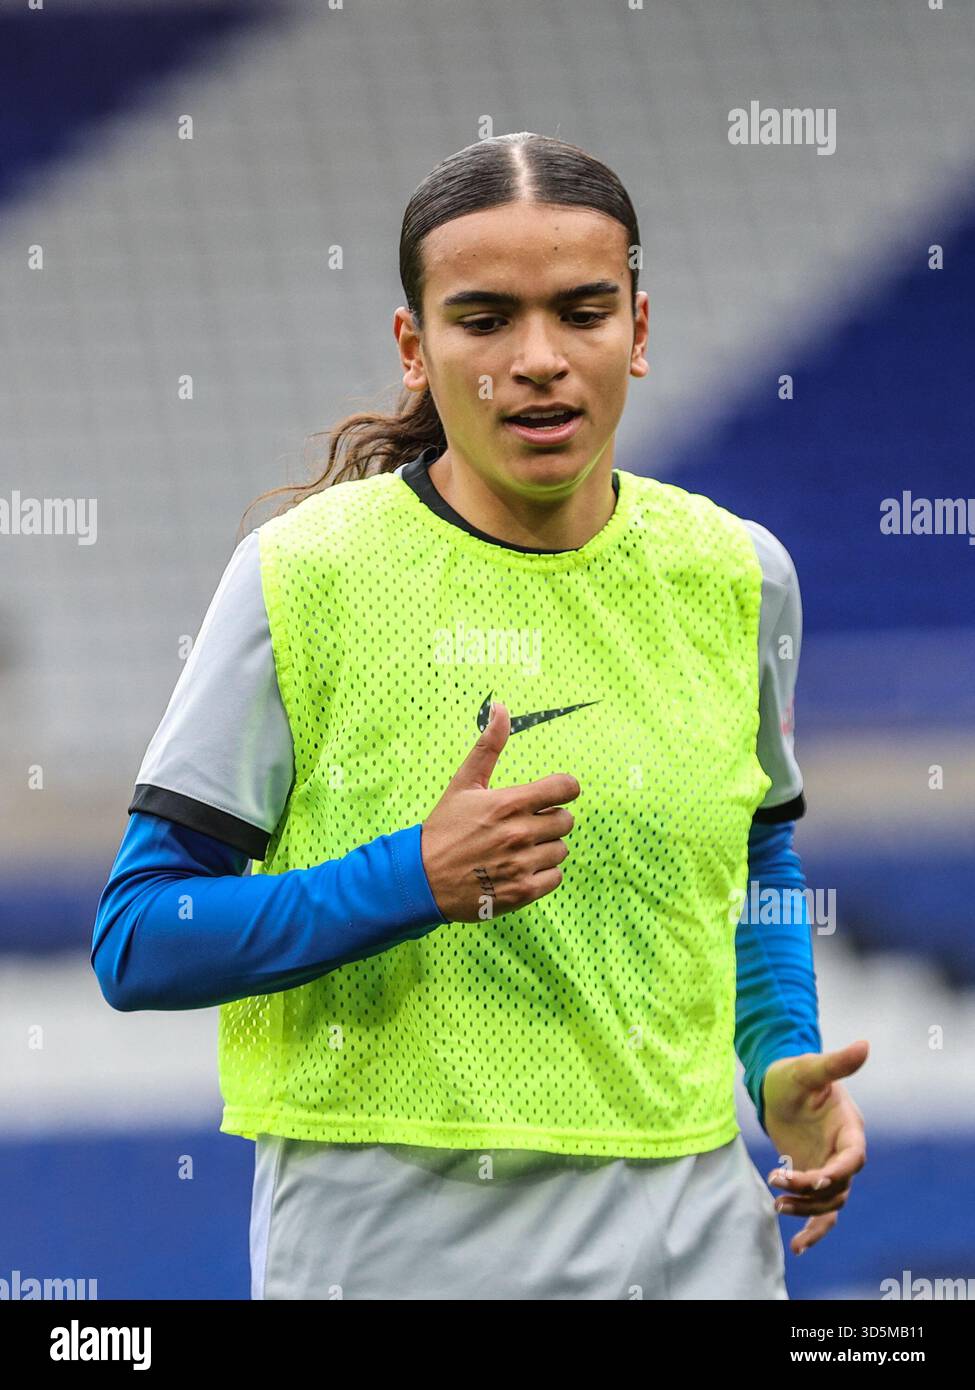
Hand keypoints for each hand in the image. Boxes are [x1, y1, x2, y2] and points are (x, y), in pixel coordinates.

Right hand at [420, 700, 579, 922]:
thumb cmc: (444, 828)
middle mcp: (518, 833)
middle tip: (525, 824)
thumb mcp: (464, 783)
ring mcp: (521, 864)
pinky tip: (520, 868)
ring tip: (519, 849)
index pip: (565, 788)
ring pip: (561, 850)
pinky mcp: (522, 892)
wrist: (421, 879)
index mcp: (508, 803)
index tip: (553, 794)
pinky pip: (556, 877)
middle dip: (549, 819)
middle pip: (566, 820)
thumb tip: (501, 707)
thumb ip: (488, 746)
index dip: (563, 789)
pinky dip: (543, 873)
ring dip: (546, 848)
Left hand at [761, 1039, 868, 1255]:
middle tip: (779, 1182)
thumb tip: (865, 1044)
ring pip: (829, 1202)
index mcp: (849, 1128)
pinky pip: (820, 1212)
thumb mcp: (808, 1068)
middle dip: (812, 1190)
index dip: (839, 1170)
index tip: (817, 1177)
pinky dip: (812, 1229)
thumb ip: (835, 1063)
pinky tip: (797, 1247)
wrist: (774, 1087)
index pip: (853, 1157)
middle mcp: (843, 1152)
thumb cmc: (792, 1074)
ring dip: (807, 1209)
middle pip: (839, 1184)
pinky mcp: (813, 1178)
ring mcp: (829, 1167)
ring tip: (777, 1205)